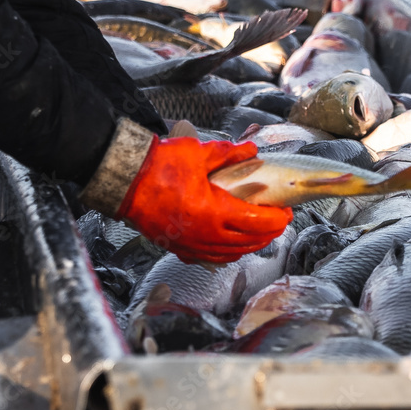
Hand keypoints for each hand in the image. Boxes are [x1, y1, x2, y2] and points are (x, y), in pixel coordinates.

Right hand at [117, 137, 291, 263]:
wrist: (123, 180)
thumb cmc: (157, 167)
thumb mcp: (199, 154)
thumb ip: (231, 154)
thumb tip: (252, 150)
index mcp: (214, 213)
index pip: (258, 223)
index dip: (278, 219)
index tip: (287, 212)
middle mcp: (204, 235)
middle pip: (249, 242)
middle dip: (269, 233)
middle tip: (279, 221)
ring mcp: (190, 245)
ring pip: (231, 254)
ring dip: (251, 245)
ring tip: (261, 233)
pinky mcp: (178, 248)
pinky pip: (210, 258)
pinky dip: (228, 253)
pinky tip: (233, 246)